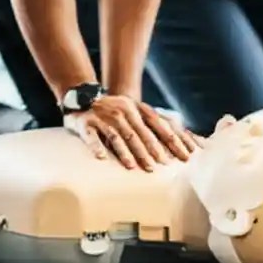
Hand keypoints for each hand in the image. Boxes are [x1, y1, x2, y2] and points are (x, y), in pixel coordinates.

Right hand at [63, 95, 199, 170]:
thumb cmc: (112, 110)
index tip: (181, 155)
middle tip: (156, 167)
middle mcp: (121, 110)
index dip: (169, 139)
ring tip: (132, 166)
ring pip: (116, 135)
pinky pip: (92, 136)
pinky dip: (97, 147)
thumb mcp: (132, 111)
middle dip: (147, 150)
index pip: (156, 124)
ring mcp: (103, 116)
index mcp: (135, 108)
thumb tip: (175, 142)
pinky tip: (102, 158)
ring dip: (124, 152)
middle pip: (137, 133)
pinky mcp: (86, 123)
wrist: (81, 96)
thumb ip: (148, 124)